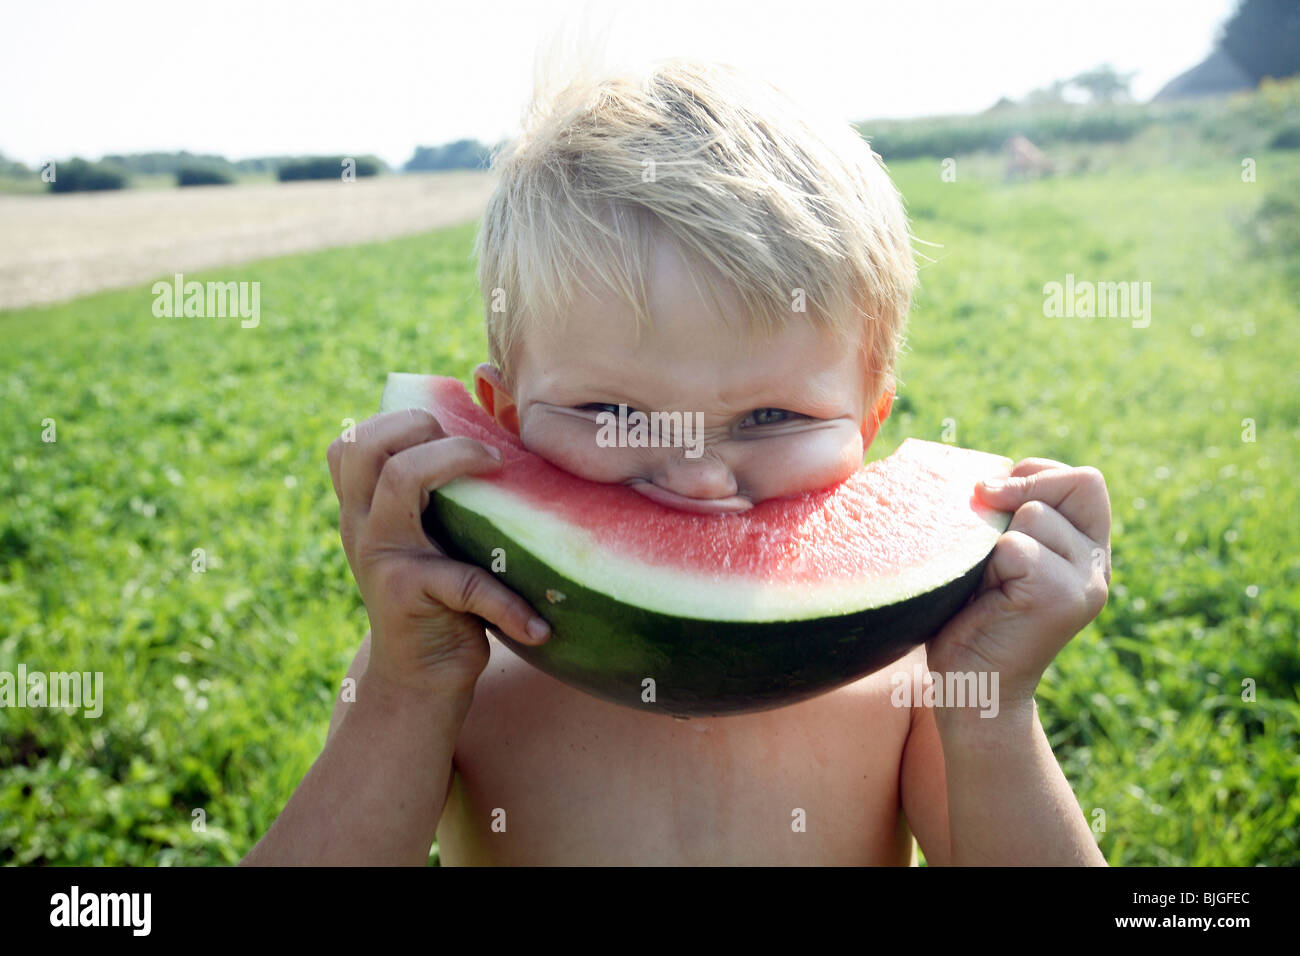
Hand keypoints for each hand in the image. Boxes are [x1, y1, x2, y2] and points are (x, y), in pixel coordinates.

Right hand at [327, 408, 549, 692]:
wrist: (421, 679)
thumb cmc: (443, 598)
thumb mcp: (432, 543)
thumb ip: (441, 501)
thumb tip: (504, 435)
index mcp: (364, 511)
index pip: (349, 444)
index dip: (394, 420)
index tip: (449, 429)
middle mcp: (362, 527)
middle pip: (364, 445)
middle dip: (419, 426)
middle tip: (475, 449)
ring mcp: (383, 557)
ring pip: (400, 479)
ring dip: (456, 460)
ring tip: (498, 468)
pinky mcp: (408, 596)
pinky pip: (465, 581)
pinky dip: (510, 605)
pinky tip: (538, 626)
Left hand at [925, 458, 1111, 708]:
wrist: (973, 686)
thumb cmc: (971, 615)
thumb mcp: (994, 552)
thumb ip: (1006, 515)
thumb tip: (986, 479)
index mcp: (1087, 550)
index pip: (1086, 481)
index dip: (1038, 475)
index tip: (997, 496)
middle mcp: (1096, 565)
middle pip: (1074, 484)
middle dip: (1023, 492)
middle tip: (988, 529)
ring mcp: (1084, 583)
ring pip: (1035, 515)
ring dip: (995, 538)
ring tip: (986, 580)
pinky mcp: (1061, 599)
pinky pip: (1016, 548)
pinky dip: (988, 563)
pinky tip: (984, 596)